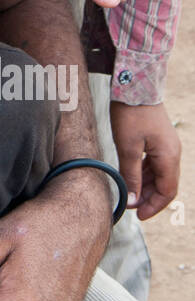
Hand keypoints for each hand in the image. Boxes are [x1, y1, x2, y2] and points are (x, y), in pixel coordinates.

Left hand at [111, 99, 179, 219]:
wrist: (135, 85)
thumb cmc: (131, 114)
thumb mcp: (127, 147)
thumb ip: (130, 175)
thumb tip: (131, 200)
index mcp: (169, 157)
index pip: (167, 191)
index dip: (154, 206)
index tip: (138, 215)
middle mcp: (172, 153)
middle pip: (165, 184)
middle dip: (149, 198)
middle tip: (130, 206)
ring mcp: (167, 146)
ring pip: (159, 175)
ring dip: (146, 186)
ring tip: (129, 193)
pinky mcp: (158, 140)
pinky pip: (155, 163)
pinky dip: (144, 173)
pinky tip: (131, 176)